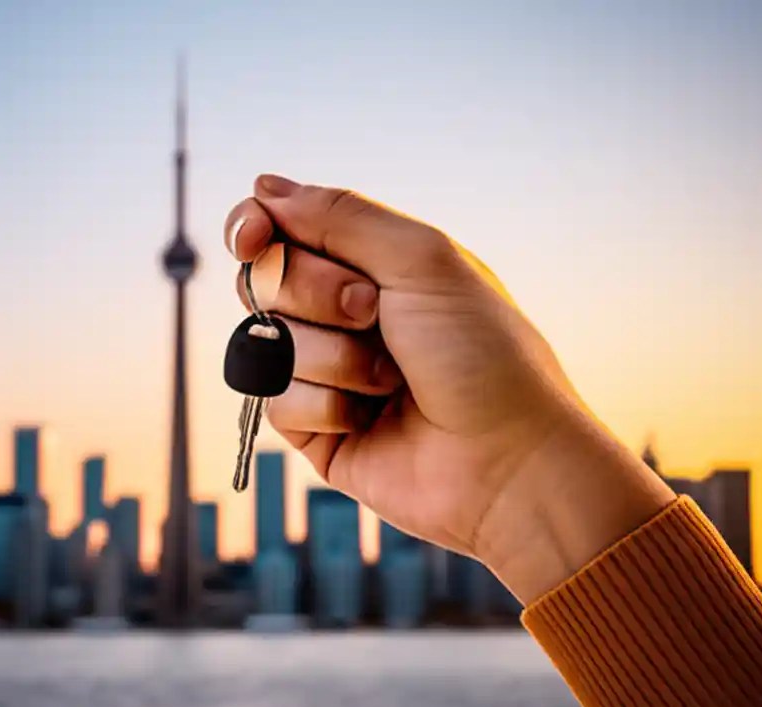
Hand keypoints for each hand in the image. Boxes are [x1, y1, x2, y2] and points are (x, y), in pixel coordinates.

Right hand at [226, 174, 673, 602]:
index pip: (280, 228)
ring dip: (330, 356)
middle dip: (310, 291)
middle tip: (370, 311)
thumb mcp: (422, 260)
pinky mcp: (314, 430)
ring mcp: (326, 371)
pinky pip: (274, 400)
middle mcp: (342, 313)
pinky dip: (326, 404)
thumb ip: (340, 216)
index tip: (254, 236)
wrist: (508, 461)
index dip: (253, 228)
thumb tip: (263, 189)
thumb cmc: (484, 355)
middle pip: (262, 279)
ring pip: (264, 342)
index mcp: (372, 264)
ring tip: (388, 379)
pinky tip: (372, 418)